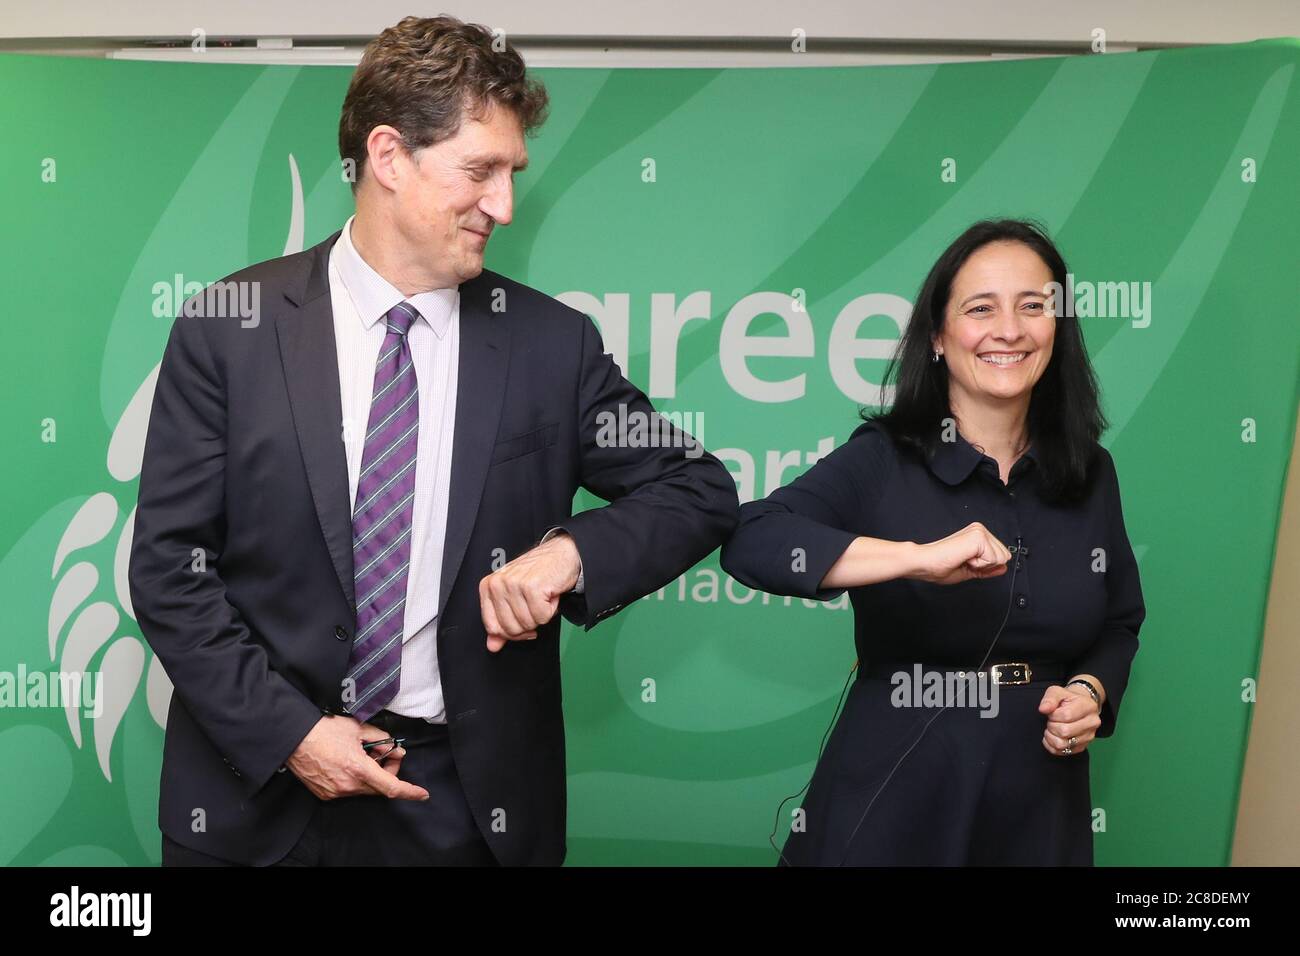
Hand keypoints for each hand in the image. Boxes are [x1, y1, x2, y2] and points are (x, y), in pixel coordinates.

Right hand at [285, 715, 429, 800]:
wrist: (293, 738)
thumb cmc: (324, 730)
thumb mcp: (358, 728)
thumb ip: (382, 739)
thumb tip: (395, 750)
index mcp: (358, 768)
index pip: (391, 787)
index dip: (409, 792)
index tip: (422, 794)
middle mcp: (347, 785)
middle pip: (380, 787)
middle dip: (388, 772)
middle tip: (384, 753)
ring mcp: (335, 792)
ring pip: (365, 789)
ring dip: (371, 775)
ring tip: (362, 754)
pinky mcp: (325, 795)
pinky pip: (349, 790)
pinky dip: (356, 779)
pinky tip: (348, 762)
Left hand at [479, 533, 580, 652]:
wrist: (562, 553)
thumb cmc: (539, 574)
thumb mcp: (515, 597)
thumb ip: (502, 622)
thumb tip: (492, 646)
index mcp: (489, 586)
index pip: (492, 627)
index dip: (510, 632)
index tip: (523, 624)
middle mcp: (498, 584)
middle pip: (510, 629)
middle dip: (528, 624)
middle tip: (536, 606)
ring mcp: (514, 584)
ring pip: (527, 624)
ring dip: (541, 615)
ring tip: (543, 597)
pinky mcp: (532, 587)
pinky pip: (541, 617)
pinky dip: (551, 610)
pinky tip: (550, 595)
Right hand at [909, 522, 1010, 584]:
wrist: (925, 563)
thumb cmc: (939, 565)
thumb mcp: (970, 570)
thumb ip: (988, 568)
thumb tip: (1003, 567)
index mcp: (977, 535)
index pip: (1001, 555)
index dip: (987, 566)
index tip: (968, 563)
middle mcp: (979, 530)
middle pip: (1004, 556)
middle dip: (986, 565)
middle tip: (965, 562)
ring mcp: (980, 531)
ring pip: (1001, 557)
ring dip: (982, 565)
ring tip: (964, 559)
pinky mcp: (979, 537)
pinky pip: (993, 559)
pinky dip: (979, 565)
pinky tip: (965, 558)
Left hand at [1038, 684, 1101, 756]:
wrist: (1079, 706)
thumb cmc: (1067, 699)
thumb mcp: (1057, 692)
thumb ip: (1050, 699)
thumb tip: (1043, 709)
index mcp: (1088, 706)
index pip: (1066, 716)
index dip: (1053, 715)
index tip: (1052, 712)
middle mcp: (1092, 723)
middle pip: (1065, 732)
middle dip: (1052, 726)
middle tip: (1051, 720)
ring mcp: (1089, 736)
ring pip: (1063, 744)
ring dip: (1051, 737)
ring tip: (1051, 728)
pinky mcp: (1083, 747)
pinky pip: (1063, 752)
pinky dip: (1052, 746)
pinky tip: (1052, 736)